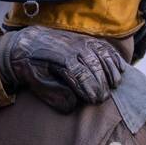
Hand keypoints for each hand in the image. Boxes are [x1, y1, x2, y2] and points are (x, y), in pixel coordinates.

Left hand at [0, 26, 125, 111]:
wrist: (25, 43)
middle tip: (104, 98)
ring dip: (111, 70)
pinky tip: (120, 69)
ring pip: (102, 55)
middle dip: (102, 83)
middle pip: (94, 65)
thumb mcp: (36, 82)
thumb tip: (72, 105)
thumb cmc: (31, 66)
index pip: (81, 75)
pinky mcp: (85, 39)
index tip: (94, 101)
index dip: (90, 89)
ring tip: (114, 85)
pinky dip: (114, 57)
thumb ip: (53, 94)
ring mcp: (80, 41)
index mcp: (60, 59)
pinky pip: (104, 47)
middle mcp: (73, 47)